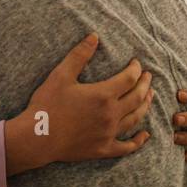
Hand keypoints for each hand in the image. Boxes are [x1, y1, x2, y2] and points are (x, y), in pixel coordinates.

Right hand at [4, 33, 152, 175]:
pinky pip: (127, 147)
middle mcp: (111, 114)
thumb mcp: (61, 75)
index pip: (129, 78)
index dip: (136, 69)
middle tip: (148, 77)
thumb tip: (94, 36)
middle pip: (137, 97)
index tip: (136, 63)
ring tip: (150, 97)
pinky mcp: (103, 149)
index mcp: (103, 95)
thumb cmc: (47, 105)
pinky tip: (145, 135)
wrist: (37, 138)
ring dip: (145, 106)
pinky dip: (138, 141)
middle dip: (145, 85)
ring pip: (135, 118)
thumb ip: (79, 55)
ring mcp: (109, 134)